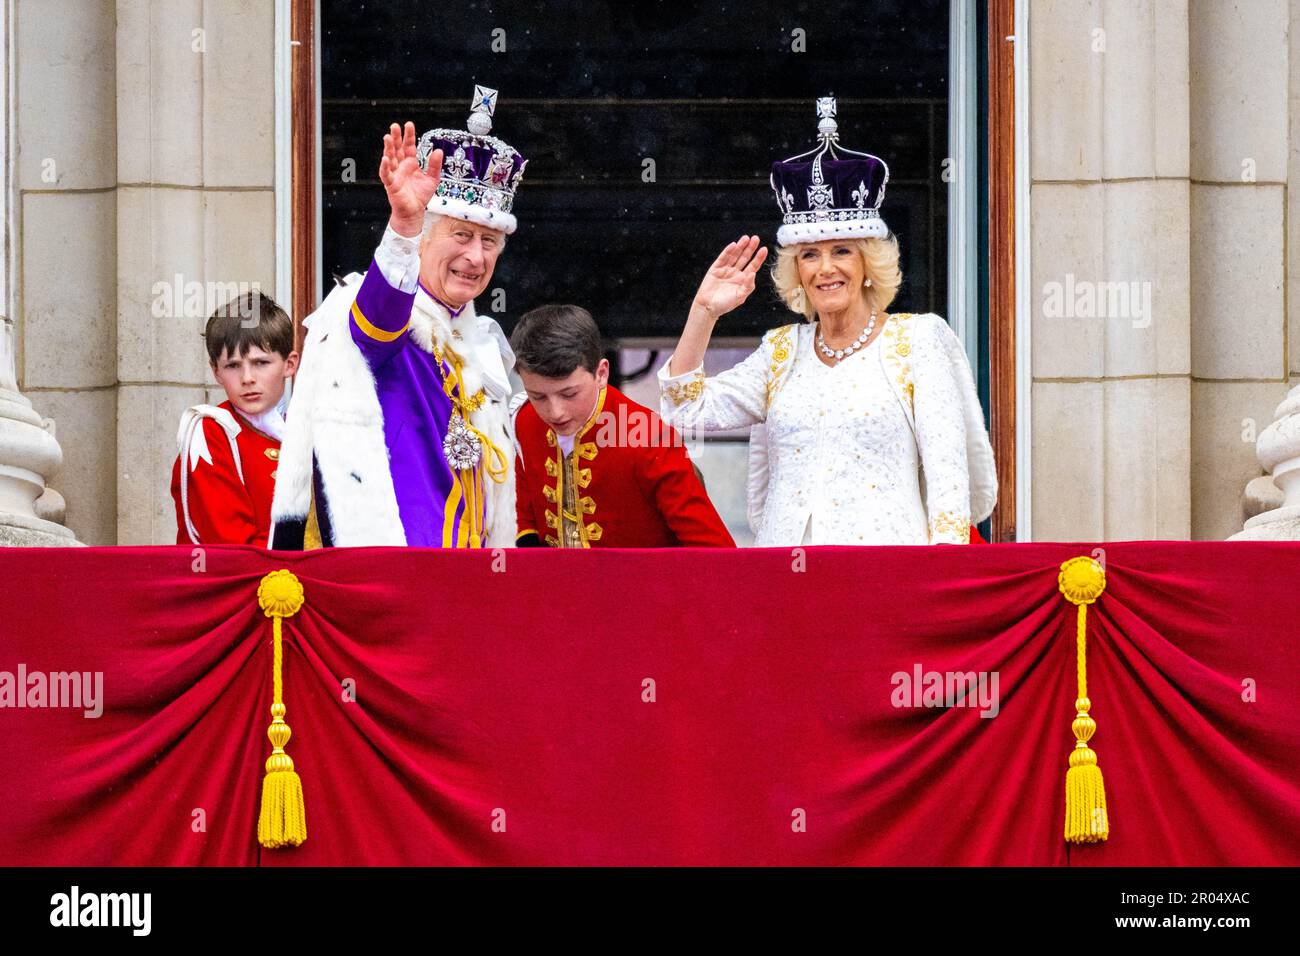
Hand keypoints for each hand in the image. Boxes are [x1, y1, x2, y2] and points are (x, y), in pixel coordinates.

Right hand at [379, 121, 441, 235]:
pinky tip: (385, 159)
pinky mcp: (391, 184)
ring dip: (388, 148)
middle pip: (397, 149)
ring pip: (390, 158)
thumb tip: (438, 151)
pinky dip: (385, 167)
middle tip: (394, 126)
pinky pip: (386, 174)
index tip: (409, 125)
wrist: (414, 212)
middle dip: (396, 137)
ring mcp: (395, 174)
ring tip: (388, 137)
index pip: (408, 146)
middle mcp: (401, 167)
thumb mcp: (432, 179)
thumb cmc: (420, 196)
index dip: (409, 136)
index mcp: (410, 164)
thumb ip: (434, 165)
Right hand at [692, 236, 768, 319]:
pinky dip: (728, 251)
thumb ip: (748, 286)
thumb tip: (753, 273)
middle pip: (745, 258)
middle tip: (756, 238)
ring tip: (746, 238)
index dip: (758, 257)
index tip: (764, 249)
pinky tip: (734, 245)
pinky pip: (723, 258)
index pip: (753, 266)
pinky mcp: (716, 268)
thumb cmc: (725, 304)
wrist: (708, 307)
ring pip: (735, 256)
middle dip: (750, 248)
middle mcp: (736, 273)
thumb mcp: (740, 296)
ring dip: (740, 247)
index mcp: (743, 279)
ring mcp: (726, 270)